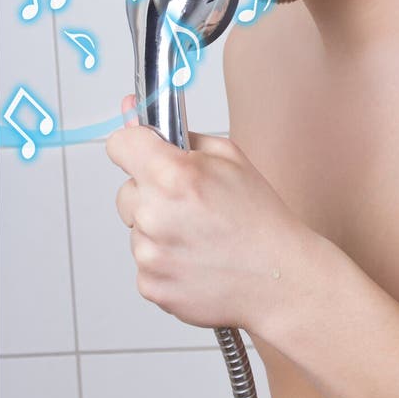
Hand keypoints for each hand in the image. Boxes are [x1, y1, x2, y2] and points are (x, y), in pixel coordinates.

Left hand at [106, 95, 316, 334]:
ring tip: (199, 233)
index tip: (143, 152)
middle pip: (126, 191)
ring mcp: (150, 254)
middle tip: (190, 201)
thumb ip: (176, 133)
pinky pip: (144, 260)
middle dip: (151, 192)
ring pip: (136, 227)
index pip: (120, 145)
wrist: (278, 276)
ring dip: (158, 227)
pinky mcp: (150, 286)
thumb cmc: (258, 216)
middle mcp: (154, 214)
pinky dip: (164, 258)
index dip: (133, 145)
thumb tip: (134, 111)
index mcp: (173, 175)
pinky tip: (196, 256)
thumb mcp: (227, 156)